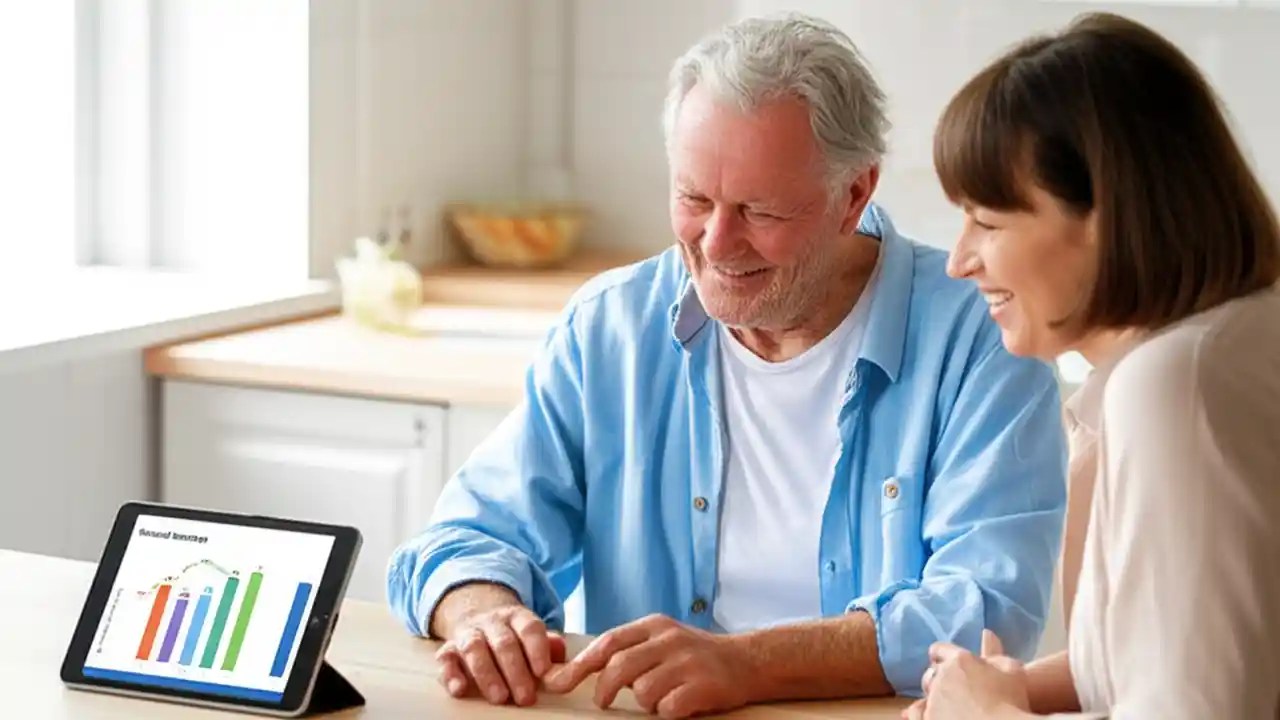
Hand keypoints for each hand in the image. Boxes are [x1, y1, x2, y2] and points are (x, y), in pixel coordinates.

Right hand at [435, 604, 566, 705]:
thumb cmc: (512, 636)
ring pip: (474, 648)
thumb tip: (559, 654)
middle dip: (515, 671)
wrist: (474, 614)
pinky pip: (445, 659)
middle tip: (525, 697)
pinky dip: (450, 675)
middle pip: (504, 642)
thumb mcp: (532, 635)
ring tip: (499, 697)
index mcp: (517, 617)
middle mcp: (492, 622)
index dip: (537, 648)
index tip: (543, 672)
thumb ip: (549, 646)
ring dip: (486, 674)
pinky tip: (460, 690)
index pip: (529, 627)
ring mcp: (468, 634)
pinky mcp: (447, 650)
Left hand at [543, 614, 756, 718]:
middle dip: (604, 689)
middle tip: (602, 702)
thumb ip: (631, 649)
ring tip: (661, 697)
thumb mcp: (663, 639)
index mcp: (655, 626)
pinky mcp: (703, 685)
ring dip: (645, 701)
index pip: (609, 642)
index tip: (560, 682)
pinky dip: (667, 711)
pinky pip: (668, 707)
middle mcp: (669, 640)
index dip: (581, 664)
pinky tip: (679, 704)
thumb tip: (586, 669)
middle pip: (619, 667)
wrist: (747, 661)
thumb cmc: (696, 654)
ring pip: (642, 691)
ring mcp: (687, 662)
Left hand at [902, 630, 1030, 719]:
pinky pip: (916, 714)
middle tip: (950, 686)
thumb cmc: (1011, 702)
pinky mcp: (927, 719)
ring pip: (926, 694)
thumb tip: (987, 634)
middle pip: (932, 673)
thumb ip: (997, 653)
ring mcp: (932, 700)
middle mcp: (941, 677)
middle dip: (938, 677)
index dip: (942, 655)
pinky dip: (919, 712)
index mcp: (960, 660)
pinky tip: (922, 714)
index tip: (945, 661)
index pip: (941, 650)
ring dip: (933, 695)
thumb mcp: (1012, 671)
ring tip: (944, 703)